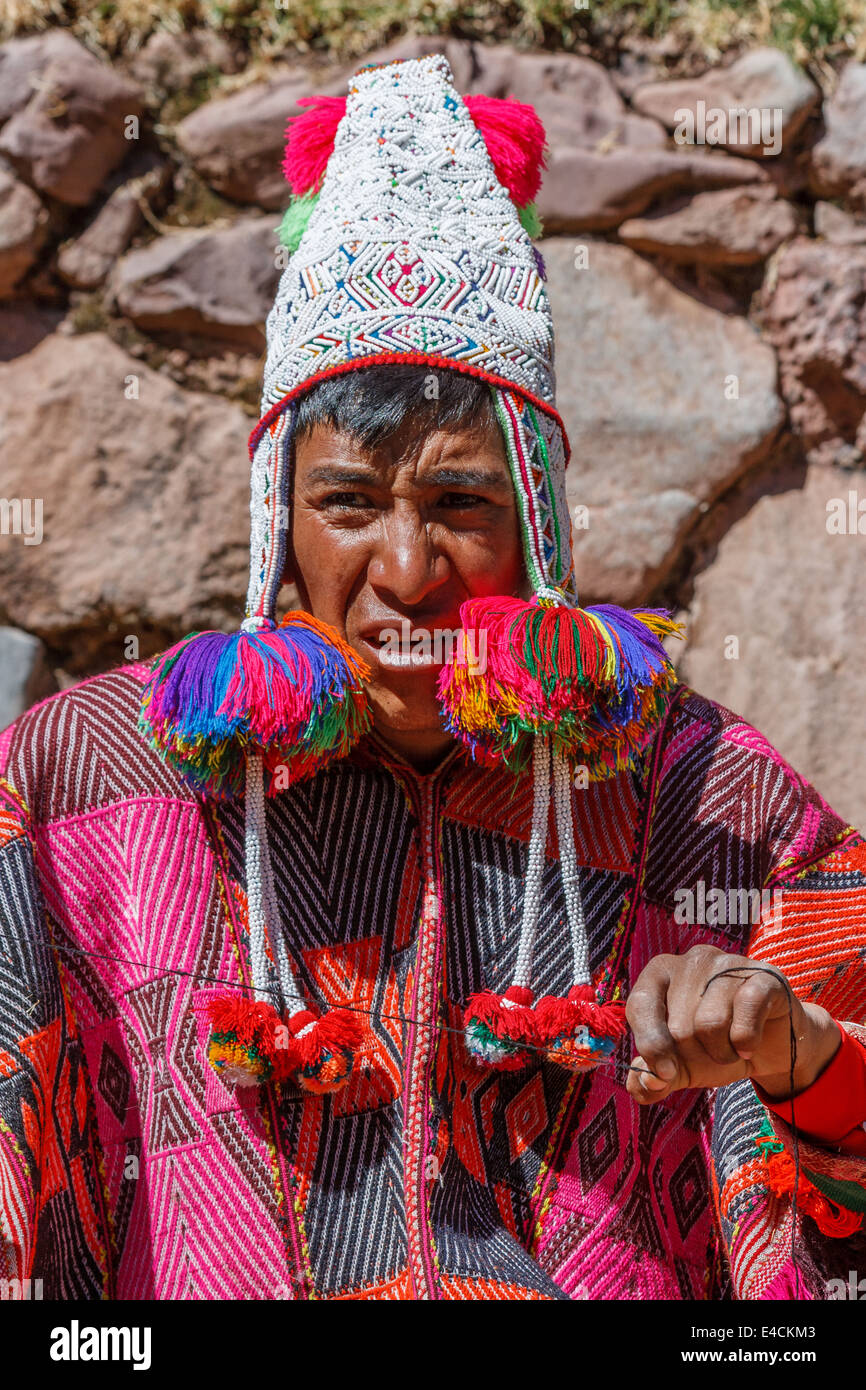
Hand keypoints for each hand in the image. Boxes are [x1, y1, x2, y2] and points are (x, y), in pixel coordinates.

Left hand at [625, 944, 841, 1105]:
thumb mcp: (679, 1068)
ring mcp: (729, 963)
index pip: (640, 1004)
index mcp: (660, 973)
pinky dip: (747, 1041)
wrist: (771, 1048)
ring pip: (710, 1022)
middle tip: (712, 1052)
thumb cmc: (715, 1047)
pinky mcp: (764, 976)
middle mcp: (692, 960)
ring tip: (732, 1048)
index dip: (651, 1045)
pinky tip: (751, 1044)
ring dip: (722, 1053)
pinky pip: (747, 1012)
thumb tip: (642, 1083)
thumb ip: (651, 1079)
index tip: (666, 1075)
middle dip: (695, 1055)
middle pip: (678, 1024)